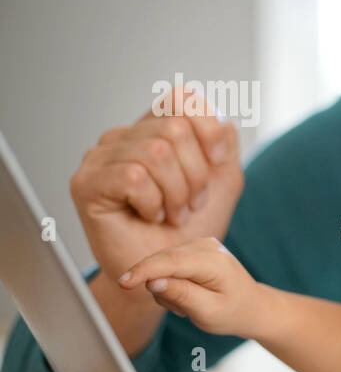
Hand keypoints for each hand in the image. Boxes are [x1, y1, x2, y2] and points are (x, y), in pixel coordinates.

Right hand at [70, 84, 242, 281]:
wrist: (172, 272)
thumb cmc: (190, 230)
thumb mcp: (222, 183)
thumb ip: (224, 146)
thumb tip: (221, 120)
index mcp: (153, 130)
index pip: (180, 99)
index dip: (208, 128)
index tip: (217, 162)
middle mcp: (123, 137)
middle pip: (174, 128)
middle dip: (196, 173)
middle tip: (190, 203)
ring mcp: (100, 158)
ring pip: (156, 152)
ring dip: (176, 193)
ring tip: (172, 214)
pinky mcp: (86, 184)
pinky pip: (134, 177)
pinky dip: (153, 203)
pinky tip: (149, 217)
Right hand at [117, 237, 265, 337]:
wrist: (251, 306)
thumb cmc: (233, 312)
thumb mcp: (208, 312)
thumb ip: (181, 295)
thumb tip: (153, 281)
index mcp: (214, 261)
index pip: (170, 262)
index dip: (144, 271)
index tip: (123, 283)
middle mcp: (206, 246)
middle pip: (162, 261)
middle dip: (161, 288)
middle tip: (181, 310)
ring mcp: (199, 244)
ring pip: (161, 264)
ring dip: (166, 288)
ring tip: (189, 304)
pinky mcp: (192, 248)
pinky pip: (166, 264)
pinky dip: (170, 282)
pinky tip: (187, 294)